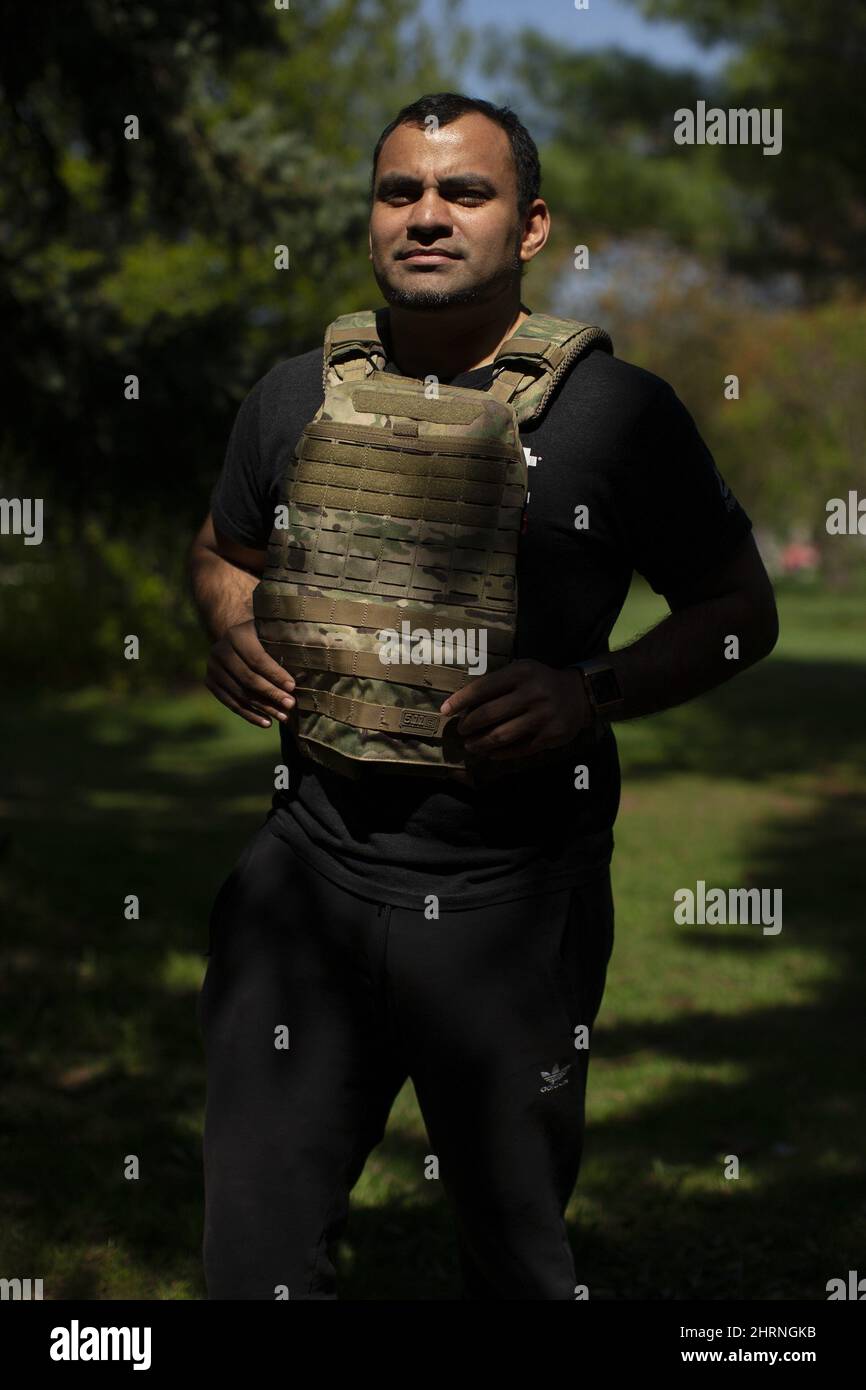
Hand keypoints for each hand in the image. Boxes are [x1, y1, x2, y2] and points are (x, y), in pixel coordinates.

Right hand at [205, 618, 295, 727]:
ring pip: (240, 694)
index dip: (275, 675)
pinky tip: (267, 723)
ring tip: (283, 717)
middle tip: (291, 706)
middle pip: (248, 678)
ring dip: (263, 708)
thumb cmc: (262, 637)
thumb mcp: (270, 633)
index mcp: (236, 635)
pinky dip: (250, 715)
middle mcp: (219, 651)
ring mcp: (212, 668)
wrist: (234, 639)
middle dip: (271, 694)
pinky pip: (231, 703)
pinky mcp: (210, 682)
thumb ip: (283, 645)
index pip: (257, 659)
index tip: (293, 688)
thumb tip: (310, 669)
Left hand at [439, 660, 591, 760]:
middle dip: (469, 725)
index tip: (444, 710)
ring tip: (471, 745)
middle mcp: (532, 694)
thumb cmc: (541, 681)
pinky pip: (519, 749)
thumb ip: (497, 682)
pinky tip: (491, 753)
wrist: (580, 694)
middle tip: (461, 730)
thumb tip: (463, 703)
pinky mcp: (550, 736)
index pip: (483, 688)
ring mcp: (542, 716)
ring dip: (481, 743)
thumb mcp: (522, 670)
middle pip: (489, 714)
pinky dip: (501, 753)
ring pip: (502, 735)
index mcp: (521, 673)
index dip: (460, 700)